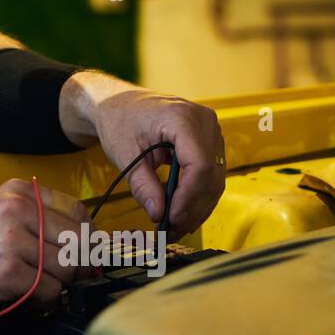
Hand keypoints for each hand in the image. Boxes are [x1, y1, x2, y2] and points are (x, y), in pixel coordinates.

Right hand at [0, 178, 92, 312]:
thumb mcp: (0, 213)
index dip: (85, 239)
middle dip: (77, 266)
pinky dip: (45, 301)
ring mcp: (12, 238)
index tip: (78, 255)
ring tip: (35, 287)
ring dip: (58, 286)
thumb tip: (90, 248)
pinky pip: (52, 290)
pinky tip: (26, 298)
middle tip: (58, 278)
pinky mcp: (7, 270)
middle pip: (80, 241)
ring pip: (70, 269)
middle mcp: (18, 207)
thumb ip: (40, 220)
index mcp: (20, 190)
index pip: (79, 212)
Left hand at [63, 73, 225, 235]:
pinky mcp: (209, 141)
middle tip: (172, 231)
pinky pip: (211, 173)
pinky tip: (181, 212)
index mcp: (182, 118)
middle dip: (193, 208)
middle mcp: (204, 121)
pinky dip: (197, 195)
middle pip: (210, 175)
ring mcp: (210, 130)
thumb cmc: (119, 120)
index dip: (188, 196)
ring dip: (197, 206)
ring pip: (215, 178)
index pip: (198, 164)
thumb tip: (159, 215)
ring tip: (175, 227)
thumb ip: (143, 185)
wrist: (120, 103)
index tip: (172, 218)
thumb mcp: (124, 153)